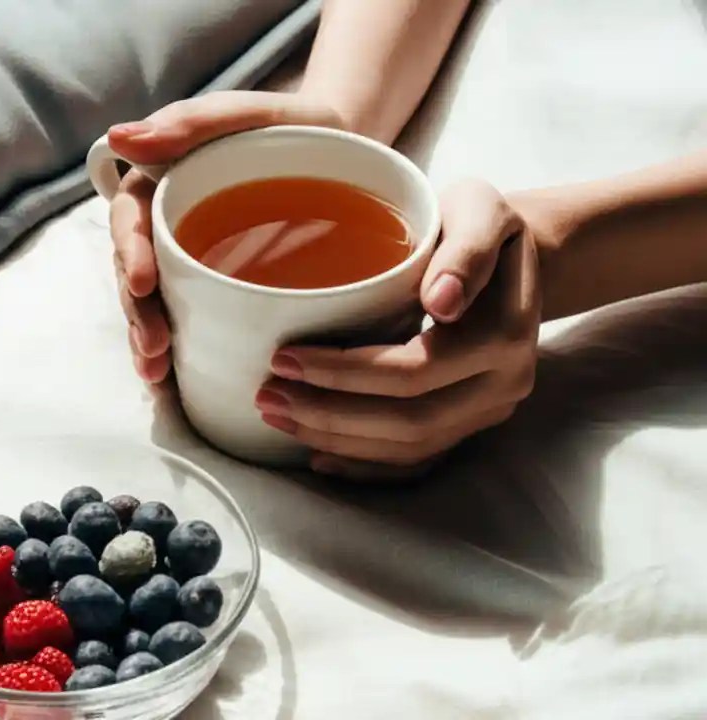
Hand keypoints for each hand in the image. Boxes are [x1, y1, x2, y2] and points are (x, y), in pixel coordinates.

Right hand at [107, 91, 345, 383]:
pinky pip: (190, 316)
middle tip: (153, 347)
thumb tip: (118, 138)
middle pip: (136, 269)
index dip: (130, 254)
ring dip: (148, 338)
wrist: (346, 150)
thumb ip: (190, 122)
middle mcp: (168, 222)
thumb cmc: (295, 125)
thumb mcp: (250, 115)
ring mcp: (191, 256)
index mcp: (162, 179)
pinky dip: (178, 348)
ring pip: (155, 300)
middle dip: (137, 313)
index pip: (131, 219)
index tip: (143, 284)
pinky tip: (175, 379)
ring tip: (156, 374)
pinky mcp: (218, 285)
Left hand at [255, 179, 541, 478]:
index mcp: (505, 332)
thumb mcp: (480, 209)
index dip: (344, 373)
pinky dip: (366, 464)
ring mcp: (489, 410)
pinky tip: (319, 454)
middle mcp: (504, 383)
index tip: (285, 356)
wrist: (513, 255)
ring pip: (409, 447)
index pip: (413, 370)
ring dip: (337, 440)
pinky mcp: (471, 424)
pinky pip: (418, 462)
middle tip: (267, 395)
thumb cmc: (481, 222)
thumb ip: (467, 249)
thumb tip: (442, 301)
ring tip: (278, 416)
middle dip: (329, 415)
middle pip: (408, 422)